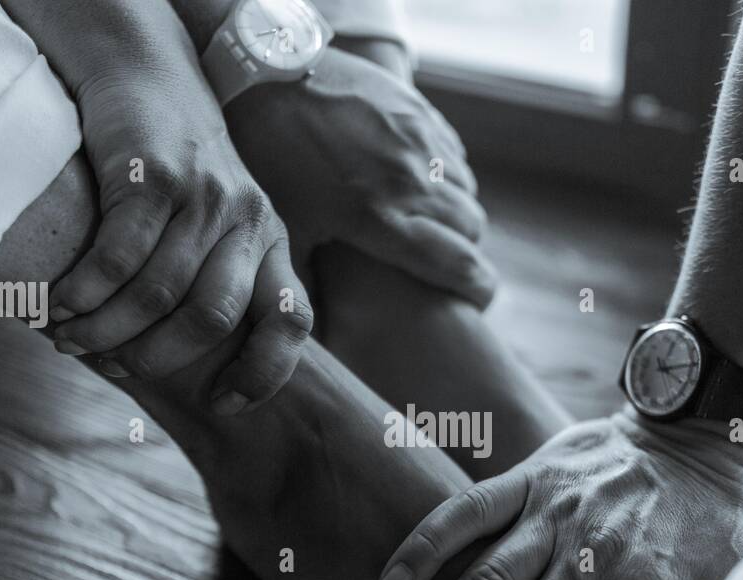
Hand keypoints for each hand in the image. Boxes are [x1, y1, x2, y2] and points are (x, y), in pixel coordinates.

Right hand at [49, 67, 312, 412]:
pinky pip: (119, 257)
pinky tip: (61, 306)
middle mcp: (249, 222)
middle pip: (211, 318)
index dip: (265, 372)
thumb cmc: (178, 175)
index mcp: (273, 244)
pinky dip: (86, 293)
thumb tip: (193, 372)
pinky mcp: (154, 177)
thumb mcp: (220, 224)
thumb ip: (219, 281)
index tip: (222, 404)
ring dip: (106, 330)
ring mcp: (204, 197)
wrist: (146, 79)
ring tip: (70, 340)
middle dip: (157, 358)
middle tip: (114, 368)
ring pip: (158, 293)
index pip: (291, 319)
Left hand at [226, 48, 495, 307]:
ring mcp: (419, 140)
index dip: (479, 291)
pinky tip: (422, 184)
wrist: (263, 77)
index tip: (478, 306)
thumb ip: (305, 287)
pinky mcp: (418, 110)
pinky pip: (454, 154)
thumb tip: (308, 340)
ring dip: (458, 214)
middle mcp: (412, 180)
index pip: (460, 265)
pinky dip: (448, 176)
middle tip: (446, 267)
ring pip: (467, 190)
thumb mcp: (283, 232)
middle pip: (472, 229)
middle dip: (466, 254)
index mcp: (382, 218)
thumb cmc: (269, 161)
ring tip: (432, 226)